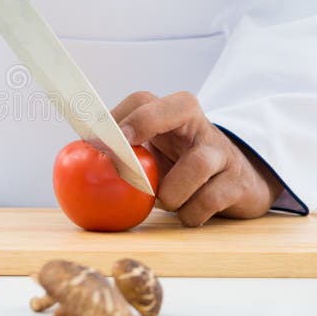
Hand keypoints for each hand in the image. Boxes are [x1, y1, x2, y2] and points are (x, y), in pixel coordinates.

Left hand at [112, 91, 283, 226]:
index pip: (143, 100)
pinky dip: (190, 214)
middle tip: (123, 151)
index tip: (96, 139)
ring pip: (198, 164)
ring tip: (163, 202)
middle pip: (182, 105)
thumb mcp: (154, 155)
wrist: (238, 186)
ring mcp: (222, 153)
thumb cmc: (181, 168)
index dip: (119, 115)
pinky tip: (185, 216)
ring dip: (171, 192)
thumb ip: (124, 153)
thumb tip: (77, 157)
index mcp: (173, 115)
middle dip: (146, 123)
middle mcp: (200, 126)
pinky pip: (209, 201)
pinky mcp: (237, 184)